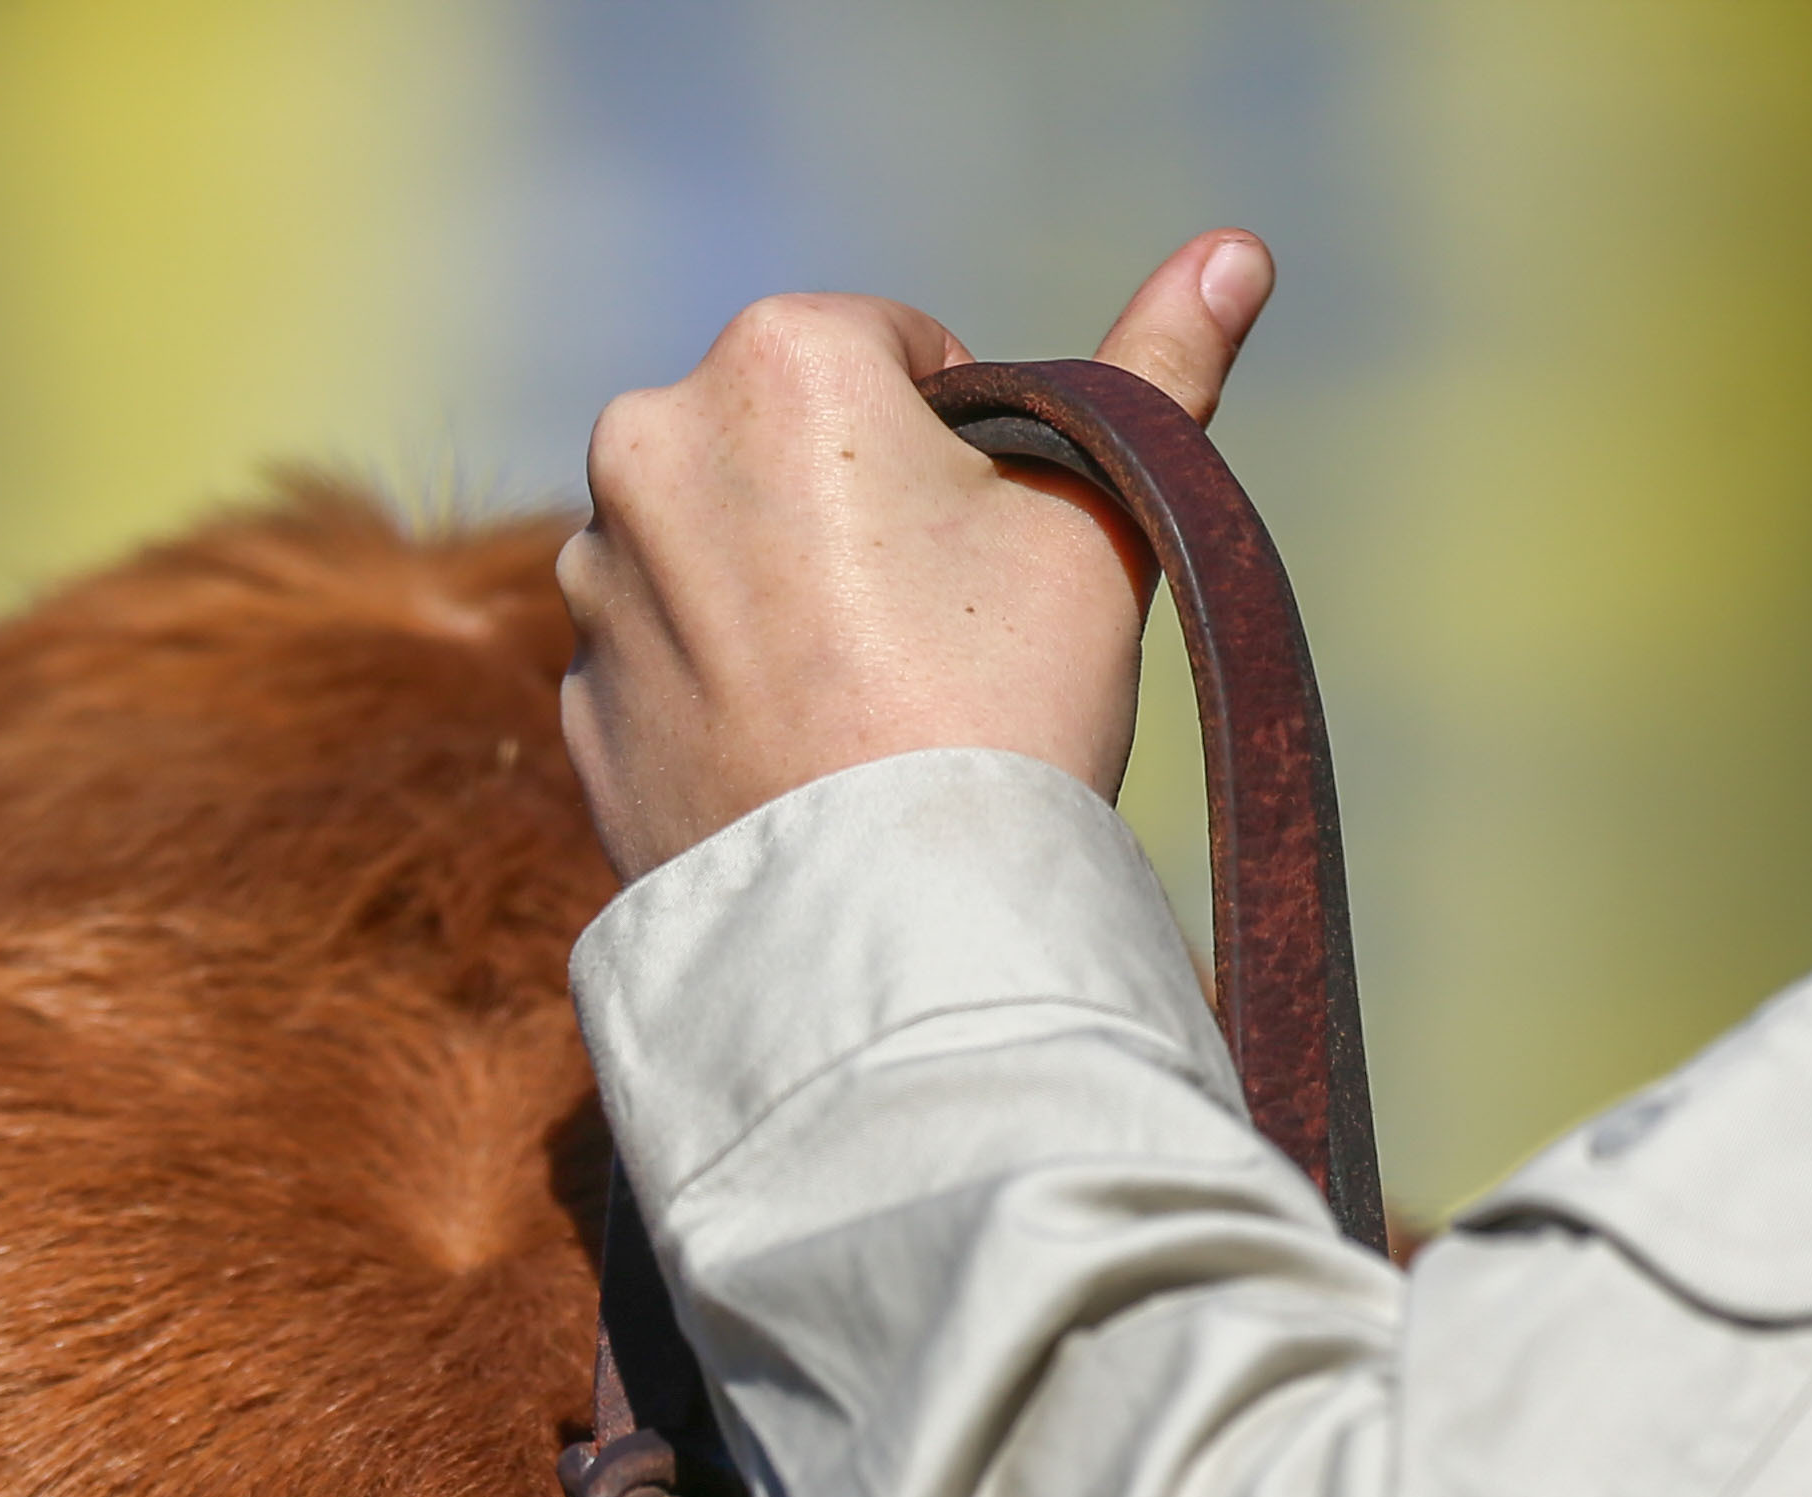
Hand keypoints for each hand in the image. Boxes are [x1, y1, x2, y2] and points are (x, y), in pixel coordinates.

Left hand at [555, 233, 1275, 882]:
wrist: (889, 926)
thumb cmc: (1003, 702)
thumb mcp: (1102, 515)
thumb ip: (1158, 368)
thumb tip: (1235, 255)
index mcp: (775, 357)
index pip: (896, 349)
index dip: (964, 439)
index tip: (991, 540)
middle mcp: (647, 443)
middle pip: (790, 444)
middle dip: (854, 503)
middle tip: (935, 627)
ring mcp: (593, 581)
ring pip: (721, 550)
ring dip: (782, 592)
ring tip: (868, 702)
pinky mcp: (577, 699)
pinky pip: (673, 662)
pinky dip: (729, 690)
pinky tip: (804, 759)